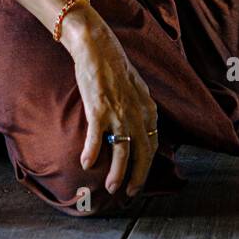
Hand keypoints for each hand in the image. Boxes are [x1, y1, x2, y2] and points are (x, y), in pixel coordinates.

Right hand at [62, 6, 157, 198]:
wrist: (97, 46)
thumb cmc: (114, 67)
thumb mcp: (136, 89)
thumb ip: (139, 109)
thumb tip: (140, 127)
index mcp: (148, 109)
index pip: (152, 145)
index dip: (147, 165)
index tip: (139, 179)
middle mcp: (137, 113)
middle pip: (143, 153)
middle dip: (137, 177)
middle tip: (130, 192)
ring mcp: (119, 112)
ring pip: (122, 151)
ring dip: (117, 172)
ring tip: (111, 186)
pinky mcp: (99, 108)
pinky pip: (97, 137)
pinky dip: (92, 152)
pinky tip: (86, 163)